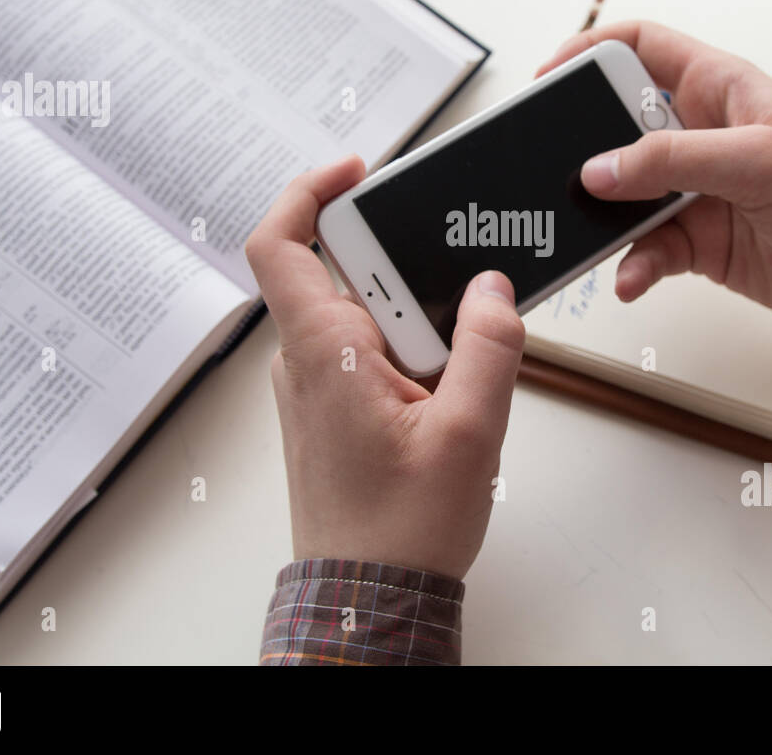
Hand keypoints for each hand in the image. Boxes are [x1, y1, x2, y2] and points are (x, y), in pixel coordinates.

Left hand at [245, 156, 524, 579]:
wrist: (368, 599)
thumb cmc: (400, 531)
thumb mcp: (470, 433)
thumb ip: (489, 348)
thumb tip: (493, 287)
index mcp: (323, 351)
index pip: (279, 243)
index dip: (308, 191)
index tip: (357, 172)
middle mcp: (306, 360)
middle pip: (346, 272)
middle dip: (409, 279)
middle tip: (457, 312)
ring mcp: (316, 386)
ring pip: (366, 316)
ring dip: (419, 325)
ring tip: (457, 374)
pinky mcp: (333, 409)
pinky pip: (370, 352)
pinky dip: (413, 354)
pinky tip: (449, 393)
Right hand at [537, 21, 771, 341]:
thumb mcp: (761, 163)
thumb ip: (674, 160)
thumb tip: (599, 170)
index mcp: (721, 89)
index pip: (642, 46)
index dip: (590, 52)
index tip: (547, 81)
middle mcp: (704, 135)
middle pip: (617, 126)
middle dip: (583, 151)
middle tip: (551, 174)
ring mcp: (700, 191)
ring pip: (626, 195)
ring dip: (604, 219)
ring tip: (590, 239)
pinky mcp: (701, 242)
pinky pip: (647, 247)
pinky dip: (633, 263)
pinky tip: (632, 278)